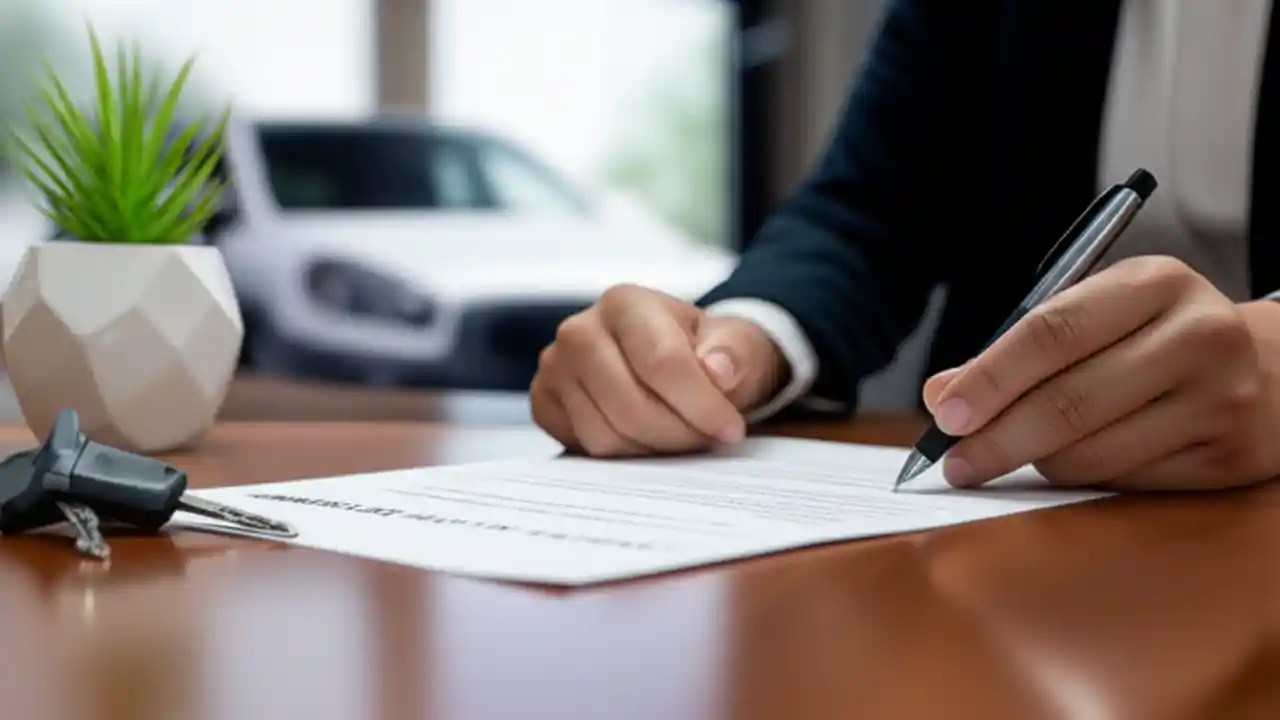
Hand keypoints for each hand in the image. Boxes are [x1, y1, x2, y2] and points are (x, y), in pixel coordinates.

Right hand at [531, 285, 787, 456]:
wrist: (673, 360)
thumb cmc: (706, 353)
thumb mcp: (737, 344)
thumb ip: (736, 352)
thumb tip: (718, 370)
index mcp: (625, 302)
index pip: (662, 363)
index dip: (702, 406)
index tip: (731, 430)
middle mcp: (579, 330)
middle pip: (631, 406)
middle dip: (680, 434)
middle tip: (708, 440)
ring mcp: (554, 367)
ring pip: (606, 436)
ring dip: (655, 450)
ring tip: (682, 436)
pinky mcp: (543, 402)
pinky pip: (584, 450)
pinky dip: (624, 456)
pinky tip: (648, 439)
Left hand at [922, 256, 1279, 489]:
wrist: (1274, 369)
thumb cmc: (1157, 338)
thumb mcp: (1099, 316)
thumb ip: (1017, 349)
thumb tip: (940, 395)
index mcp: (1154, 283)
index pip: (1051, 332)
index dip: (989, 378)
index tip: (944, 415)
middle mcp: (1197, 336)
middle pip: (1067, 402)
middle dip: (996, 439)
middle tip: (953, 464)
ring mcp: (1219, 399)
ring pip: (1092, 452)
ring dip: (1036, 463)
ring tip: (1013, 457)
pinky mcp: (1227, 457)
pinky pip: (1126, 482)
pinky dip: (1083, 480)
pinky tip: (1071, 465)